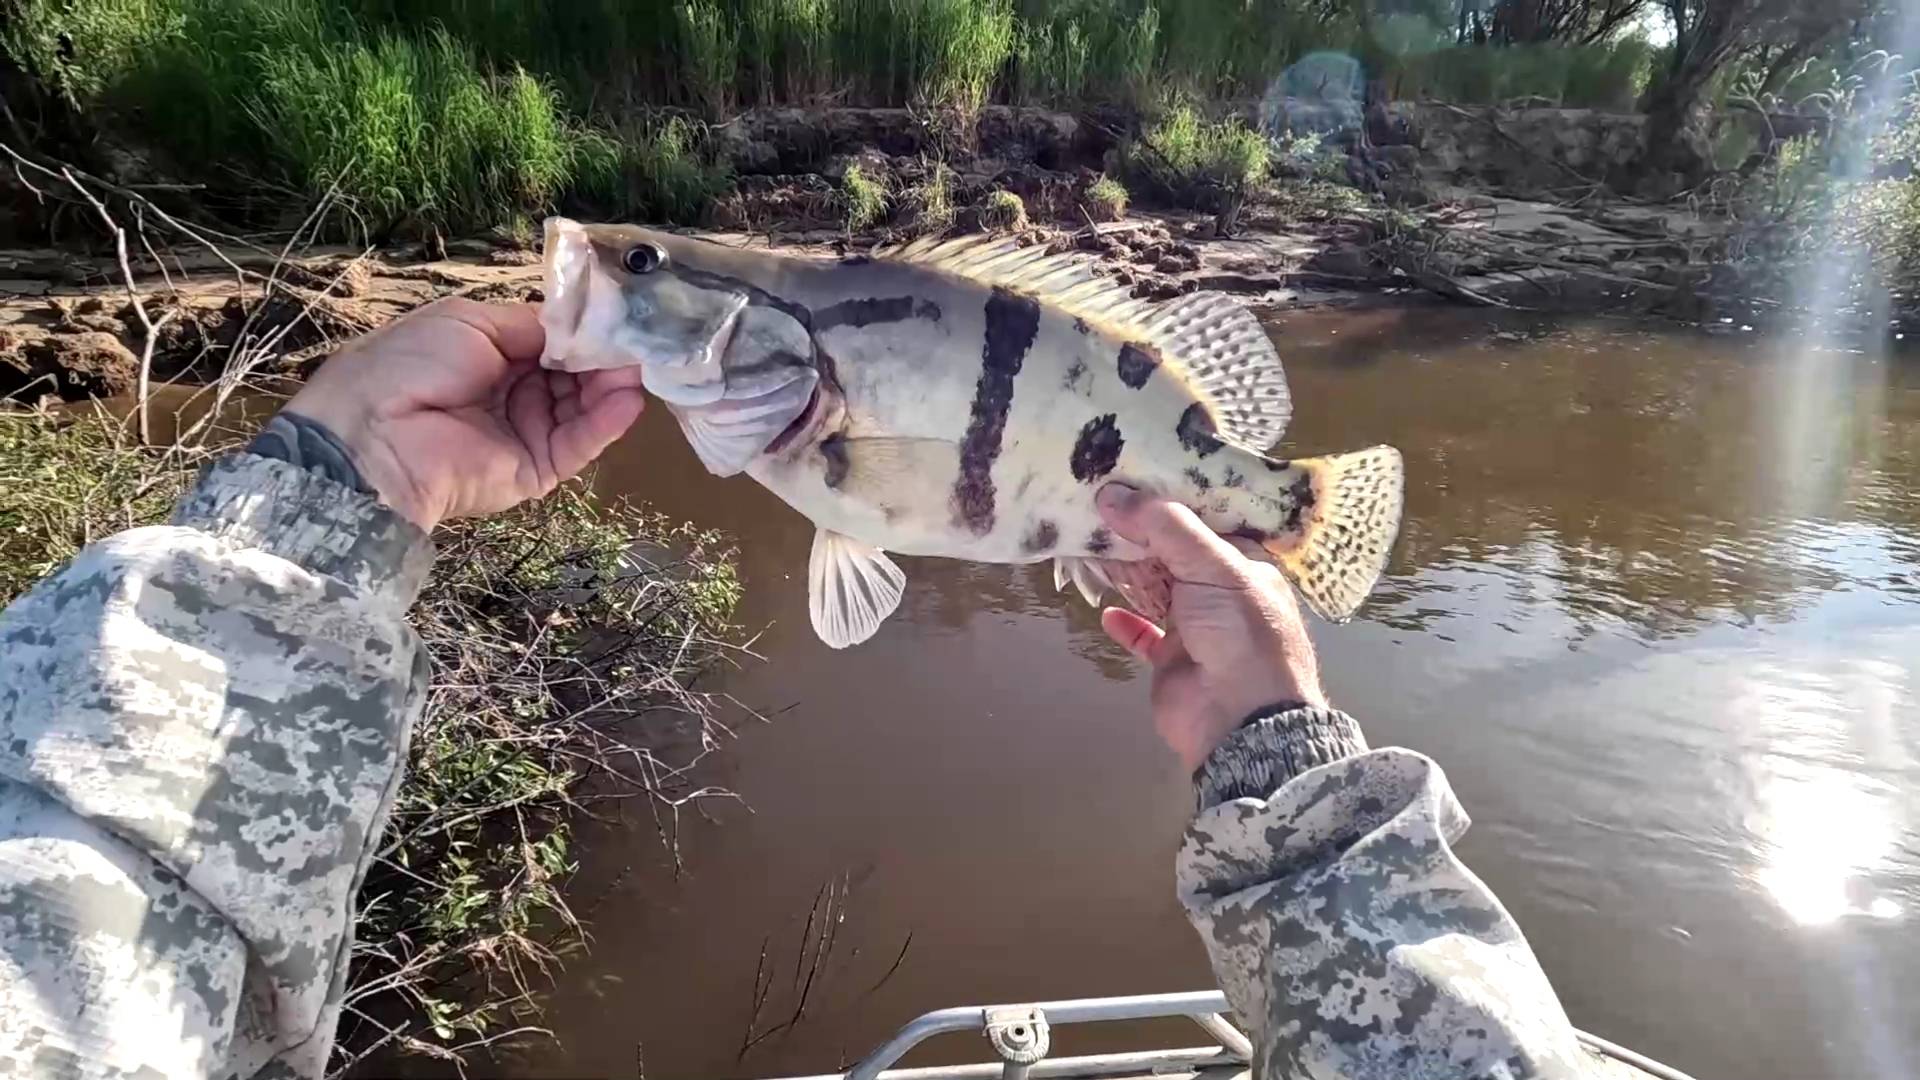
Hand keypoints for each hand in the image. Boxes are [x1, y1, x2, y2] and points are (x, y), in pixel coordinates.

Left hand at [282, 298, 645, 529]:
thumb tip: (577, 325)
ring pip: (582, 407)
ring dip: (610, 385)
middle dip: (604, 356)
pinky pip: (578, 444)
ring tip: (635, 366)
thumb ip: (530, 324)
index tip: (619, 315)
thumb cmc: (412, 364)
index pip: (552, 342)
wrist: (377, 436)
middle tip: (636, 340)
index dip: (584, 330)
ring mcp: (526, 433)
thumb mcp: (470, 321)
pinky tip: (628, 398)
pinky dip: (606, 422)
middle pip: (573, 374)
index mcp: (491, 355)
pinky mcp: (536, 470)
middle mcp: (512, 392)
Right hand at [1095, 483, 1326, 772]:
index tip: (1130, 474)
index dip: (1170, 499)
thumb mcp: (1213, 566)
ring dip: (1125, 570)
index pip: (1206, 522)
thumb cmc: (1239, 633)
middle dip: (1139, 533)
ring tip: (1088, 544)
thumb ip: (1165, 527)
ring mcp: (1196, 629)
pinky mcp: (1171, 661)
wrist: (1240, 721)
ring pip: (1154, 589)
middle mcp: (1222, 593)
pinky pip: (1143, 634)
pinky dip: (1124, 620)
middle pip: (1174, 554)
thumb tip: (1112, 493)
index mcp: (1245, 566)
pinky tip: (1104, 609)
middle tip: (1096, 503)